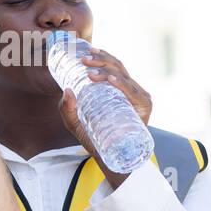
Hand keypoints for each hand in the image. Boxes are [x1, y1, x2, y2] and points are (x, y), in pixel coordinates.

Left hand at [57, 46, 151, 182]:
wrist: (112, 160)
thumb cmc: (96, 139)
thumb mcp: (76, 123)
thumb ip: (66, 109)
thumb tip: (66, 90)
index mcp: (119, 89)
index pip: (113, 66)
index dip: (101, 55)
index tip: (86, 50)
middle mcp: (131, 90)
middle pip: (118, 67)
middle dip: (101, 59)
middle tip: (84, 59)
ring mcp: (139, 97)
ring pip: (123, 76)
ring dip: (107, 69)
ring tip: (90, 71)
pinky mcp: (144, 108)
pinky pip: (132, 92)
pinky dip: (121, 84)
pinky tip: (109, 79)